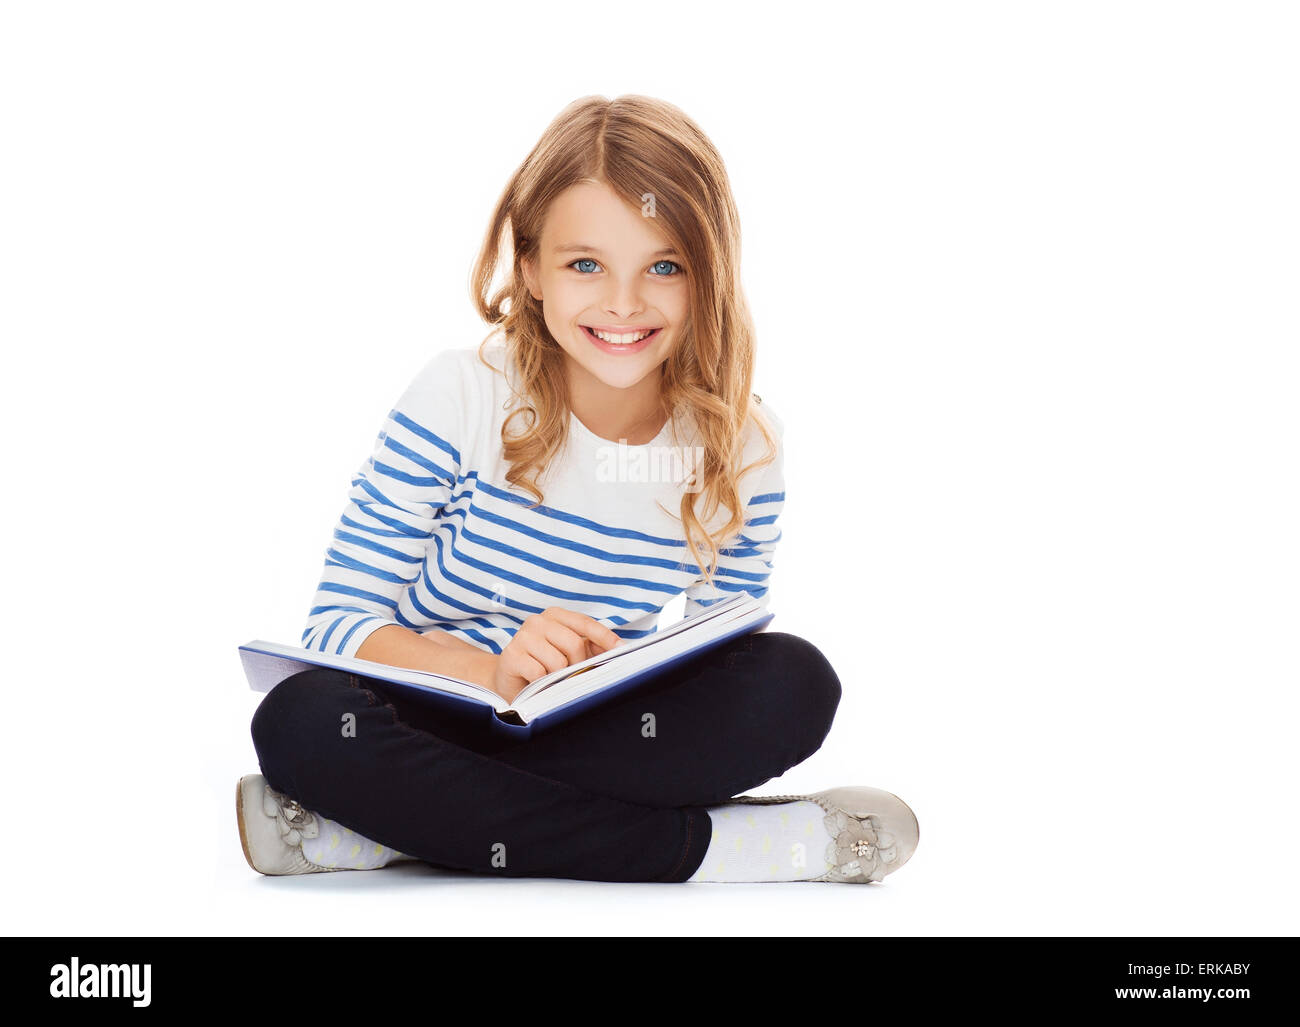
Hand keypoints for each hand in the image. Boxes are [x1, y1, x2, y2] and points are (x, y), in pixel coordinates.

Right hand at [491, 607, 622, 703]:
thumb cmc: (544, 665)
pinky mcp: (511, 655)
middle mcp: (537, 621)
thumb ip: (591, 647)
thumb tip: (619, 648)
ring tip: (550, 678)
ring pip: (557, 661)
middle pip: (573, 644)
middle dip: (577, 664)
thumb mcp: (569, 653)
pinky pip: (540, 673)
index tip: (621, 649)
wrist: (509, 680)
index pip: (585, 623)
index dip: (605, 637)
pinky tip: (536, 681)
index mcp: (555, 616)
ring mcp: (522, 637)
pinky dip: (543, 682)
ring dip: (558, 676)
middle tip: (569, 674)